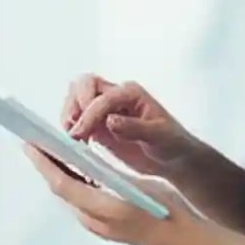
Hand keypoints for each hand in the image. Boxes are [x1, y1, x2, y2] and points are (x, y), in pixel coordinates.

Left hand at [22, 143, 206, 244]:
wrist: (183, 240)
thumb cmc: (167, 212)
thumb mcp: (139, 185)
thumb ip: (110, 175)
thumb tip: (85, 162)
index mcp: (102, 210)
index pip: (63, 183)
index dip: (44, 163)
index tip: (31, 145)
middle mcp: (95, 222)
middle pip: (63, 190)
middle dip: (48, 166)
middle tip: (38, 143)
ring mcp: (99, 227)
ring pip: (71, 196)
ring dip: (60, 174)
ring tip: (54, 151)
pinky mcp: (106, 227)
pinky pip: (82, 202)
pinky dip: (75, 183)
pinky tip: (78, 170)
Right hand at [62, 75, 197, 178]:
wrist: (174, 159)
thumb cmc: (172, 142)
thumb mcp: (160, 136)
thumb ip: (135, 128)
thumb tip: (110, 120)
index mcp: (131, 93)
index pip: (102, 97)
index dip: (89, 113)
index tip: (80, 133)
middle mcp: (116, 97)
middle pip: (84, 85)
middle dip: (74, 104)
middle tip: (73, 129)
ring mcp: (105, 111)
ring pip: (77, 99)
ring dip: (70, 114)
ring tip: (73, 136)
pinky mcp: (99, 127)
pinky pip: (78, 120)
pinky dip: (72, 127)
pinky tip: (76, 143)